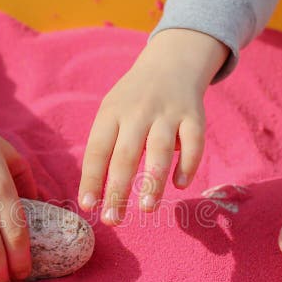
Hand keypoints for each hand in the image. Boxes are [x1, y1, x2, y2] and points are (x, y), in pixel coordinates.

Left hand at [78, 28, 228, 223]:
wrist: (170, 63)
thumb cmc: (133, 100)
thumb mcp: (111, 113)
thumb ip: (104, 147)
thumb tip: (93, 196)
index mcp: (111, 114)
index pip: (97, 150)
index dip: (91, 179)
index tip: (88, 206)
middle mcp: (137, 113)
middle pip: (125, 155)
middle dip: (118, 190)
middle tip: (113, 219)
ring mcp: (167, 114)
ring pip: (159, 149)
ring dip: (153, 180)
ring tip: (146, 208)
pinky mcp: (194, 116)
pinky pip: (193, 143)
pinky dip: (188, 164)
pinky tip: (180, 184)